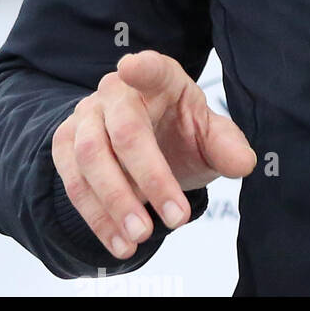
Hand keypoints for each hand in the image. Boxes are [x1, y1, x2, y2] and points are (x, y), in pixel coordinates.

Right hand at [50, 49, 256, 260]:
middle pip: (125, 130)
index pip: (152, 68)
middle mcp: (117, 91)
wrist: (149, 147)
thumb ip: (227, 146)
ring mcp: (86, 116)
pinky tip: (119, 243)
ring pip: (90, 158)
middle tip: (175, 219)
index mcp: (161, 79)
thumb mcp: (210, 137)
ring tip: (142, 238)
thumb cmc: (182, 133)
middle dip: (149, 177)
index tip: (131, 67)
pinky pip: (73, 183)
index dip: (142, 67)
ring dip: (115, 204)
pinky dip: (96, 217)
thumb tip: (244, 164)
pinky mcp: (65, 144)